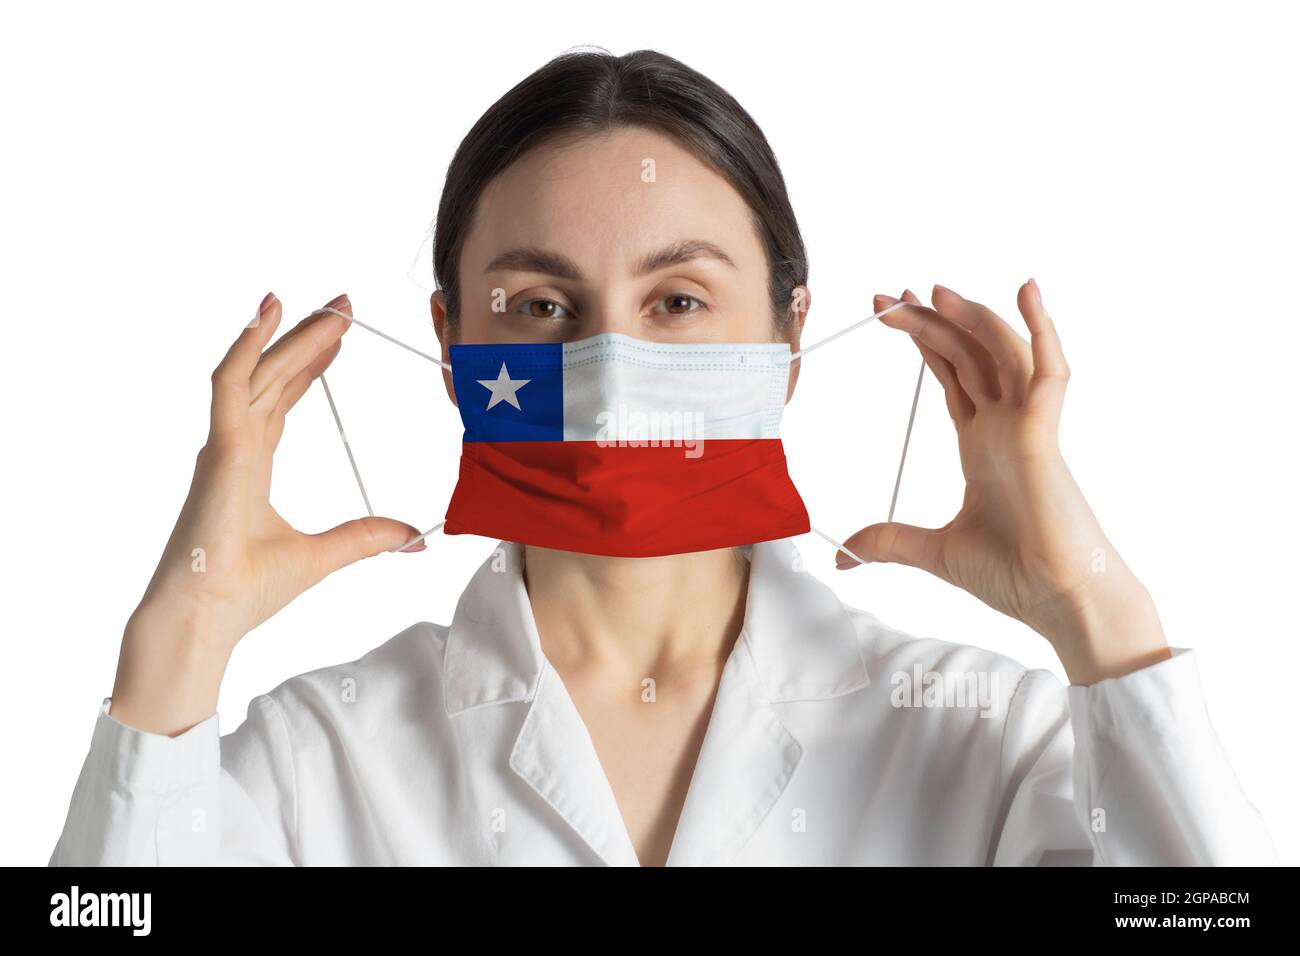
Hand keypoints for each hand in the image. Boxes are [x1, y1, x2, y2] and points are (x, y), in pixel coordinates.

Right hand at [111, 292, 425, 733]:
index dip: (309, 366)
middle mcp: (235, 447)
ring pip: (260, 370)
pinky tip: (268, 313)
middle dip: (308, 337)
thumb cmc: (244, 591)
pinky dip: (247, 345)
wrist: (204, 617)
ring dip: (290, 333)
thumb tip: (413, 538)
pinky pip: (230, 384)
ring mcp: (224, 445)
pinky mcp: (220, 450)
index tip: (340, 339)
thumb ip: (366, 538)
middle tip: (345, 305)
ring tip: (326, 304)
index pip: (282, 400)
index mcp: (251, 465)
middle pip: (274, 375)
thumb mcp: (323, 556)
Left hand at [839, 281, 1170, 684]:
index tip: (886, 313)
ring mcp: (1028, 425)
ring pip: (1001, 351)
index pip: (951, 374)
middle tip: (887, 295)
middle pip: (968, 353)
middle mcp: (1005, 425)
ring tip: (932, 289)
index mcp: (982, 443)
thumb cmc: (1014, 575)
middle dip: (929, 320)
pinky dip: (1041, 328)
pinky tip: (1026, 290)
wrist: (1057, 601)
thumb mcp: (934, 552)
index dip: (922, 341)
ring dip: (971, 316)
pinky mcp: (1046, 434)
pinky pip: (1049, 371)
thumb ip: (889, 543)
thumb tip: (842, 556)